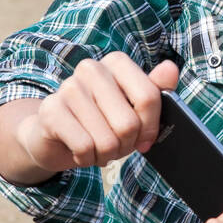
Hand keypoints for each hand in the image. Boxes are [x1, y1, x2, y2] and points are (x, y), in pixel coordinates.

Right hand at [15, 52, 179, 174]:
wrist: (54, 136)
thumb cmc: (100, 122)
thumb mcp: (132, 110)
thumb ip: (155, 92)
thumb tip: (170, 68)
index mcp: (116, 63)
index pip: (149, 97)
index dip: (150, 128)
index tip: (144, 139)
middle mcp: (91, 69)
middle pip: (129, 123)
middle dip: (126, 145)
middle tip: (115, 145)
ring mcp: (68, 87)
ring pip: (106, 140)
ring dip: (105, 155)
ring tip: (97, 148)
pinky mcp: (51, 110)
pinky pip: (84, 147)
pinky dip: (87, 159)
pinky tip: (81, 153)